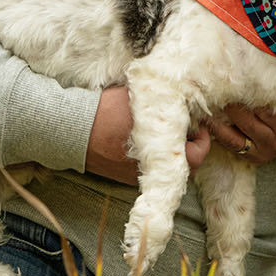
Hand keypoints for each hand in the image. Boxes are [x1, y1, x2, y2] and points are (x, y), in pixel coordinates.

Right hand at [85, 86, 210, 185]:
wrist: (73, 128)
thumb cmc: (107, 109)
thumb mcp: (142, 98)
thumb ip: (166, 102)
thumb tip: (185, 102)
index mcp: (159, 148)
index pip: (197, 154)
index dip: (202, 139)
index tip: (199, 126)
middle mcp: (151, 168)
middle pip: (185, 166)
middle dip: (190, 148)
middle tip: (187, 130)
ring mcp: (137, 176)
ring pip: (167, 170)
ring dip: (172, 154)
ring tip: (166, 133)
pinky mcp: (124, 178)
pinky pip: (149, 171)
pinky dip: (153, 158)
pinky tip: (145, 142)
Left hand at [205, 72, 275, 166]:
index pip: (261, 106)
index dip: (245, 90)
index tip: (230, 74)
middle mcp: (275, 140)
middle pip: (242, 119)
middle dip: (226, 100)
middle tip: (210, 82)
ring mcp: (265, 150)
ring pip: (231, 136)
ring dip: (216, 119)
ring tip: (204, 100)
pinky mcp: (256, 156)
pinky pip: (231, 146)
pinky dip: (218, 132)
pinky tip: (208, 117)